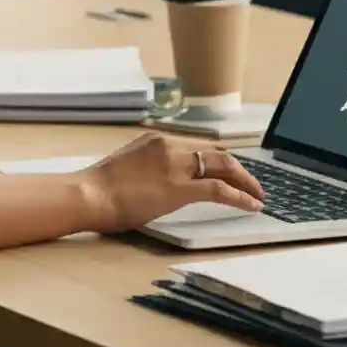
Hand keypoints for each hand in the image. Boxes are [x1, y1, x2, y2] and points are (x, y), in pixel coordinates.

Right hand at [79, 132, 264, 232]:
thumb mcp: (128, 167)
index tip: (229, 172)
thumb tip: (160, 182)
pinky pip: (219, 189)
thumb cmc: (99, 188)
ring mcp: (176, 165)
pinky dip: (239, 196)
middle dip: (239, 170)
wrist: (89, 194)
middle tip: (252, 185)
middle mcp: (170, 146)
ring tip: (257, 196)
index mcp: (157, 140)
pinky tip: (251, 205)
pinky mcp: (180, 187)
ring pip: (223, 167)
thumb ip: (149, 168)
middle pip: (216, 153)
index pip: (198, 147)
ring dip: (245, 181)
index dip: (218, 161)